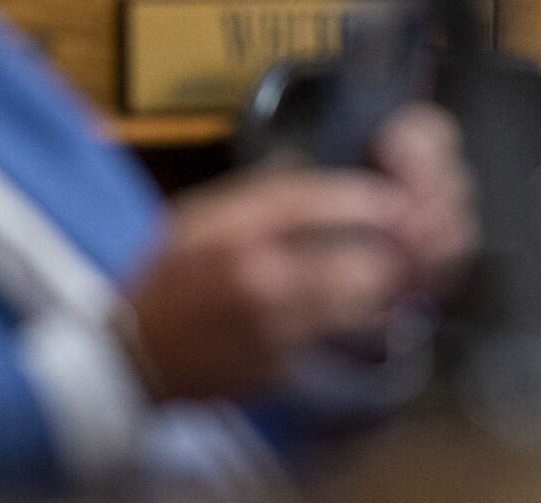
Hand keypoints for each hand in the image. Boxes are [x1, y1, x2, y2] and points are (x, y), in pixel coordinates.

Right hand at [124, 106, 474, 400]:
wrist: (131, 356)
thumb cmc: (169, 275)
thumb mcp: (204, 215)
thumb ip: (262, 193)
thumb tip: (318, 171)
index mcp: (235, 232)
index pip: (313, 203)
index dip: (365, 199)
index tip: (392, 198)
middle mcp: (259, 280)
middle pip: (357, 262)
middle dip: (390, 251)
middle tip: (409, 241)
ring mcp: (274, 331)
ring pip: (359, 307)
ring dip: (385, 288)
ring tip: (395, 272)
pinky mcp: (282, 369)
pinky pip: (340, 340)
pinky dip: (361, 322)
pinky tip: (367, 308)